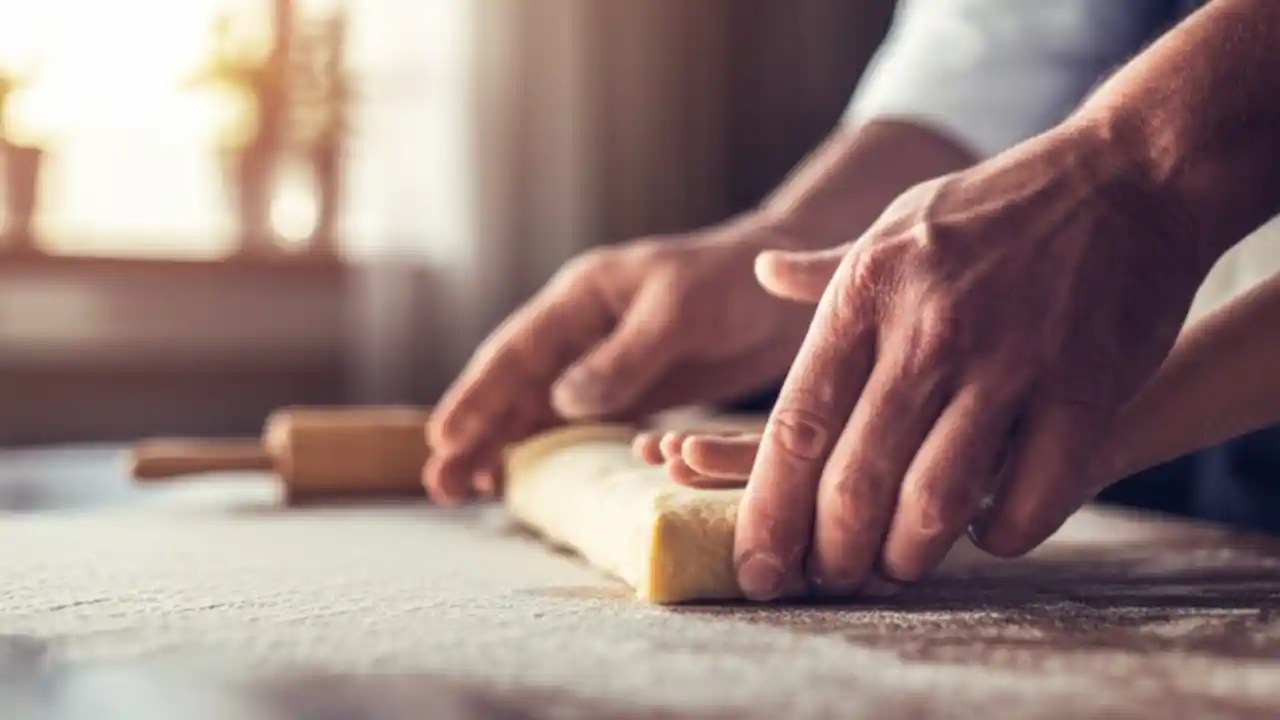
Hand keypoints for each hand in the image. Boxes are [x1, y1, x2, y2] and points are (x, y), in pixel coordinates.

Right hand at [425, 215, 814, 503]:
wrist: (784, 288)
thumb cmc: (732, 283)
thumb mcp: (678, 311)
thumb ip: (623, 357)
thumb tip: (562, 403)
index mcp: (582, 296)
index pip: (517, 351)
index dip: (479, 395)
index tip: (444, 436)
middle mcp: (581, 330)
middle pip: (515, 386)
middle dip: (474, 432)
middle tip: (438, 483)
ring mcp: (601, 362)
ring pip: (536, 409)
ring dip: (501, 446)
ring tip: (463, 490)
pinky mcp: (628, 389)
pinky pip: (575, 422)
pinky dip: (546, 448)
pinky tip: (522, 477)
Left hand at [733, 122, 1219, 599]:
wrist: (1127, 178)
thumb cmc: (995, 208)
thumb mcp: (896, 222)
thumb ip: (825, 269)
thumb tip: (761, 273)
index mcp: (865, 296)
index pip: (794, 428)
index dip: (768, 512)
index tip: (758, 567)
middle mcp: (926, 333)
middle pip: (855, 481)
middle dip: (834, 555)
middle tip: (832, 580)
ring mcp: (1007, 362)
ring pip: (934, 502)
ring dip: (908, 558)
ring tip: (898, 568)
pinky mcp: (1082, 389)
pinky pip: (1030, 500)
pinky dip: (999, 536)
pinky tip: (985, 532)